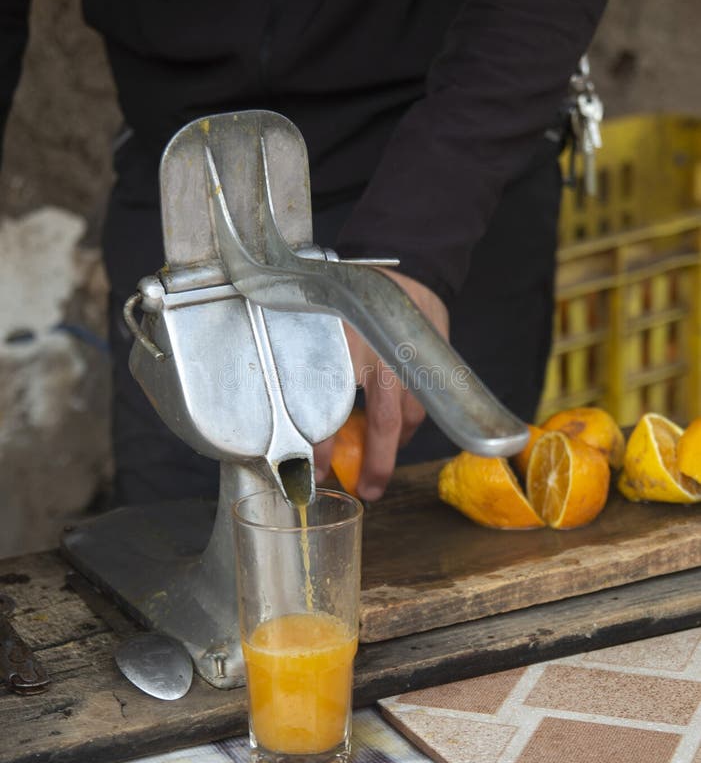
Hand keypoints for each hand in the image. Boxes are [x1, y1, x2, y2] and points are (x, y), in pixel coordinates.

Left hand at [314, 270, 448, 500]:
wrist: (409, 272)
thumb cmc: (357, 300)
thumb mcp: (325, 325)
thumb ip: (313, 366)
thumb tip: (293, 415)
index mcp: (349, 344)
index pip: (332, 405)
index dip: (324, 444)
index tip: (316, 470)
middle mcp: (385, 353)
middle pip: (384, 421)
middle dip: (376, 463)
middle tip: (368, 491)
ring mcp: (415, 357)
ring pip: (411, 416)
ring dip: (395, 444)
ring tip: (381, 461)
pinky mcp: (436, 362)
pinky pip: (424, 403)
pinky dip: (409, 423)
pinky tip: (399, 431)